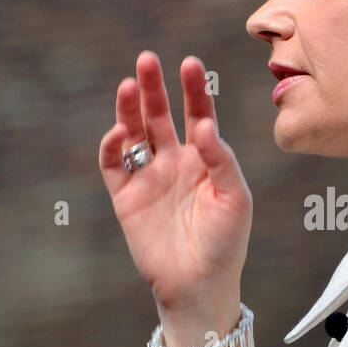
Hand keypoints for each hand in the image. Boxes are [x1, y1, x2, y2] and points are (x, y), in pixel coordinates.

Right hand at [98, 51, 252, 317]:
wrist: (199, 287)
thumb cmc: (225, 243)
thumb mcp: (235, 198)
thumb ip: (220, 159)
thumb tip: (202, 125)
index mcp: (203, 159)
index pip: (196, 114)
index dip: (193, 89)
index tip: (190, 63)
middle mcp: (173, 162)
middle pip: (158, 115)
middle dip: (153, 87)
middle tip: (147, 59)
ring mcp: (147, 178)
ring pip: (133, 133)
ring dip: (128, 108)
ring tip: (128, 84)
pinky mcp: (125, 197)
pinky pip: (113, 165)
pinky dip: (112, 146)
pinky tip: (120, 132)